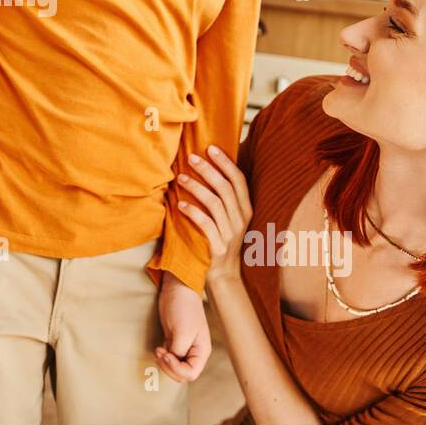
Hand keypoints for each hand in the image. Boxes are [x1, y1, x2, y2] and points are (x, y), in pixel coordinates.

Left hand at [154, 272, 210, 382]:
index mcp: (201, 351)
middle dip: (168, 367)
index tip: (166, 355)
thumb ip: (179, 350)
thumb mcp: (182, 331)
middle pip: (182, 373)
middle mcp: (194, 351)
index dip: (176, 369)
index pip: (190, 373)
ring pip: (174, 367)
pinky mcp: (174, 341)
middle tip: (159, 353)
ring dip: (164, 363)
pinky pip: (169, 357)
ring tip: (158, 350)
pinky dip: (162, 357)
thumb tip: (172, 360)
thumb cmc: (183, 308)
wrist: (177, 289)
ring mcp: (184, 347)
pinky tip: (157, 349)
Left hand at [175, 144, 252, 284]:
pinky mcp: (218, 247)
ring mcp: (231, 234)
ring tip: (181, 177)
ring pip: (215, 204)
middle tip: (191, 157)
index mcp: (246, 209)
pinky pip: (206, 225)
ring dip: (197, 187)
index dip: (226, 162)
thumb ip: (223, 197)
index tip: (211, 148)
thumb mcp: (229, 218)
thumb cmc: (221, 239)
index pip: (239, 180)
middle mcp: (241, 219)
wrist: (224, 276)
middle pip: (226, 188)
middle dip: (208, 170)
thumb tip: (207, 168)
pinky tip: (180, 204)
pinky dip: (193, 212)